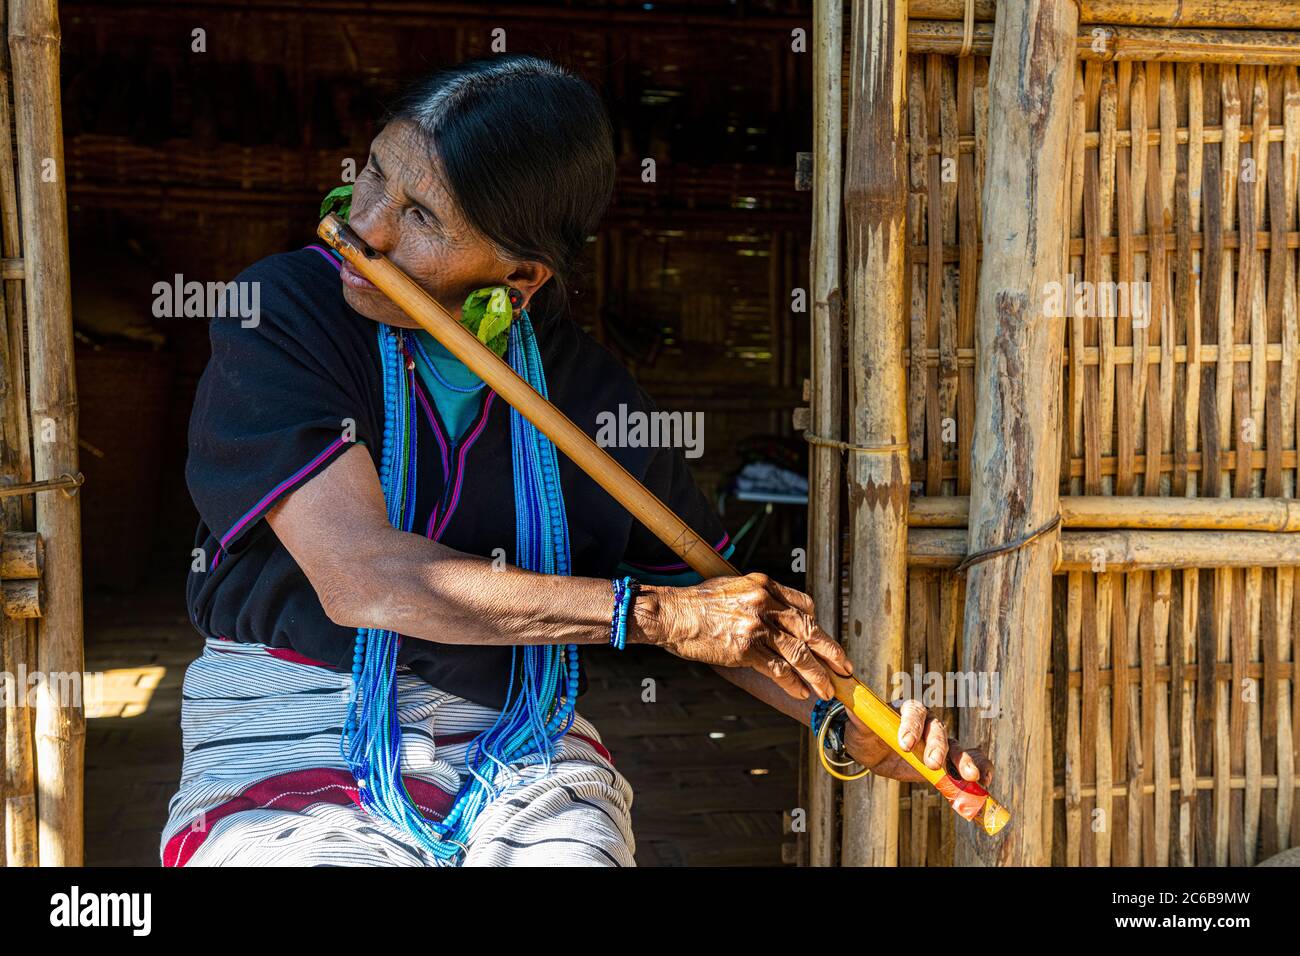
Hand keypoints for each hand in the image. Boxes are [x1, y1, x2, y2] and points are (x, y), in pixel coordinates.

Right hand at [636, 572, 851, 699]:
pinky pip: (777, 668)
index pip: (804, 605)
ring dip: (817, 674)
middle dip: (831, 652)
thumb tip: (773, 617)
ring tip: (828, 690)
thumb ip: (756, 600)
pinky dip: (792, 682)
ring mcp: (756, 625)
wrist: (673, 614)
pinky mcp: (745, 647)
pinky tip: (800, 691)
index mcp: (764, 585)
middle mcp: (765, 602)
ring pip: (798, 652)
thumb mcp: (732, 589)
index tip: (825, 641)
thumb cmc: (697, 603)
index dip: (818, 625)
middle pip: (809, 629)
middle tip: (845, 668)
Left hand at [841, 699, 992, 786]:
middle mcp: (928, 724)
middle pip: (938, 730)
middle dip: (937, 747)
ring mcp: (940, 742)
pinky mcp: (947, 761)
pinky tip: (985, 782)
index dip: (911, 726)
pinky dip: (980, 768)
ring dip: (966, 761)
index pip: (913, 712)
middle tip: (933, 764)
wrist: (875, 749)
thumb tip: (848, 697)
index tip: (904, 744)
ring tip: (972, 776)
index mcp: (907, 710)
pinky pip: (969, 761)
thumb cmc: (868, 732)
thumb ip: (858, 714)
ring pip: (957, 747)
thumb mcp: (859, 725)